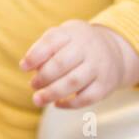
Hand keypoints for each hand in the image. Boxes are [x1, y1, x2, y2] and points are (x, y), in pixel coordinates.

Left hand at [20, 21, 138, 108]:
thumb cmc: (77, 45)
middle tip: (32, 85)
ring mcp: (98, 67)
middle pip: (61, 63)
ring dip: (52, 93)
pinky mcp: (105, 85)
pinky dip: (69, 104)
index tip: (23, 67)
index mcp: (73, 34)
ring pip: (73, 82)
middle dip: (43, 77)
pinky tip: (57, 104)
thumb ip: (44, 48)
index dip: (35, 55)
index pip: (51, 41)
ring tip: (38, 99)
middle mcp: (88, 48)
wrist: (115, 51)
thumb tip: (27, 66)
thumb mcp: (63, 37)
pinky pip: (86, 98)